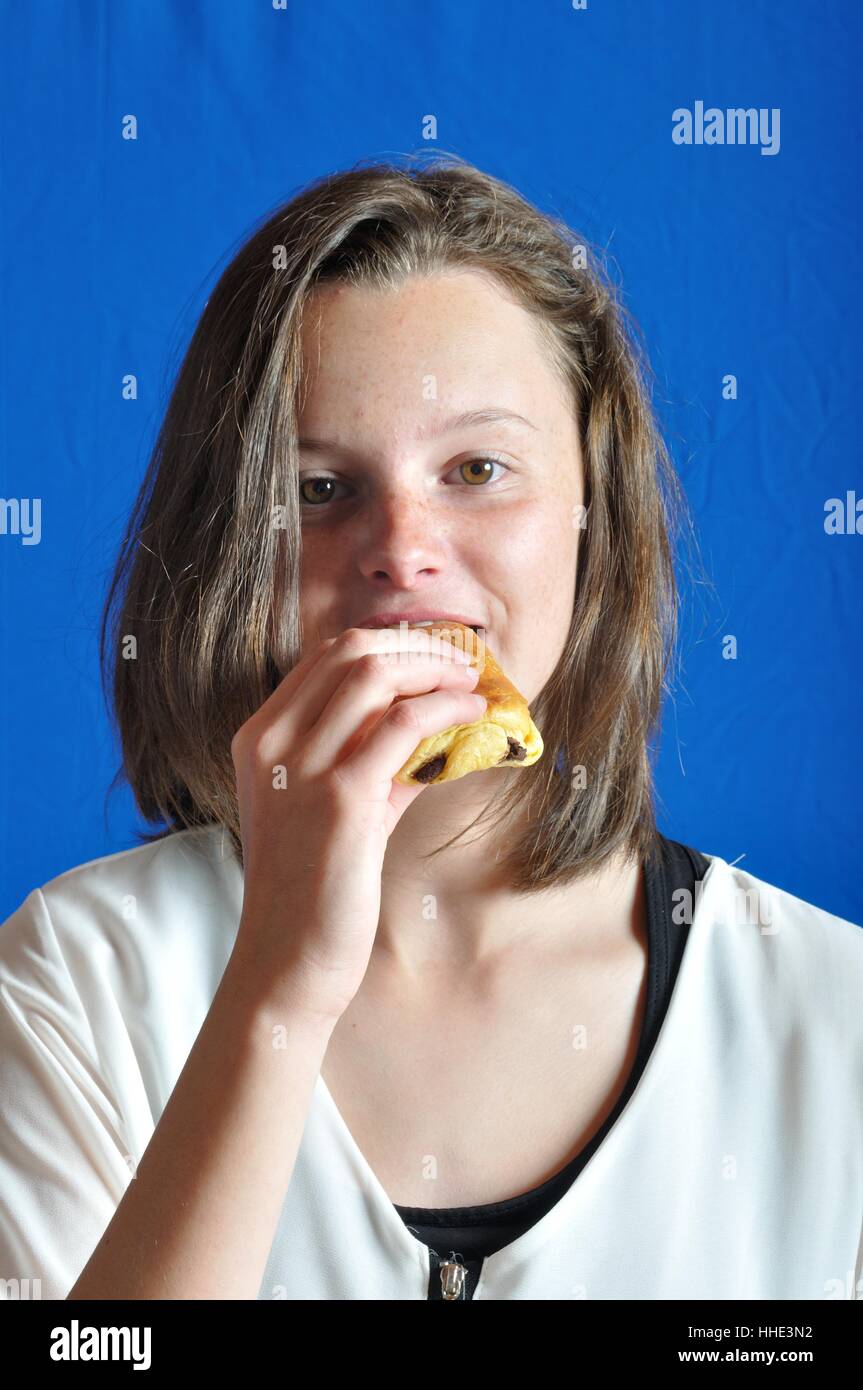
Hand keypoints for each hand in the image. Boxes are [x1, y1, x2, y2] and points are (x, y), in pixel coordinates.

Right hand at [229, 627, 486, 1019]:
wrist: (286, 962)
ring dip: (437, 670)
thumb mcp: (334, 810)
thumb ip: (373, 763)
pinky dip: (446, 709)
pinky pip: (403, 725)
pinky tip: (473, 716)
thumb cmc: (312, 890)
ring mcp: (301, 768)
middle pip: (350, 650)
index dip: (391, 643)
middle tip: (463, 662)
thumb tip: (436, 727)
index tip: (436, 654)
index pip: (326, 655)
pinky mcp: (341, 798)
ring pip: (376, 673)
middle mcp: (271, 742)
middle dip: (417, 645)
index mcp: (259, 738)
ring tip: (474, 685)